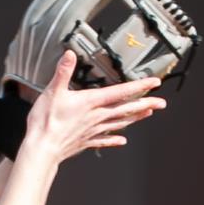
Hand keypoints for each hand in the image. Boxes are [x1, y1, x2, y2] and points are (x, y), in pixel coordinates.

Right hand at [20, 52, 164, 163]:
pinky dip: (114, 140)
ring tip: (147, 114)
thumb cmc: (46, 123)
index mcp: (91, 102)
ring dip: (135, 118)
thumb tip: (70, 55)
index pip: (121, 92)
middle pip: (126, 109)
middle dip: (145, 104)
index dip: (139, 86)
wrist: (42, 149)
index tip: (154, 83)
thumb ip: (63, 72)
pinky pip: (104, 140)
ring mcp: (93, 130)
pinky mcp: (86, 141)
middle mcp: (96, 117)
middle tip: (161, 102)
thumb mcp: (53, 92)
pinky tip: (122, 141)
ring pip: (119, 123)